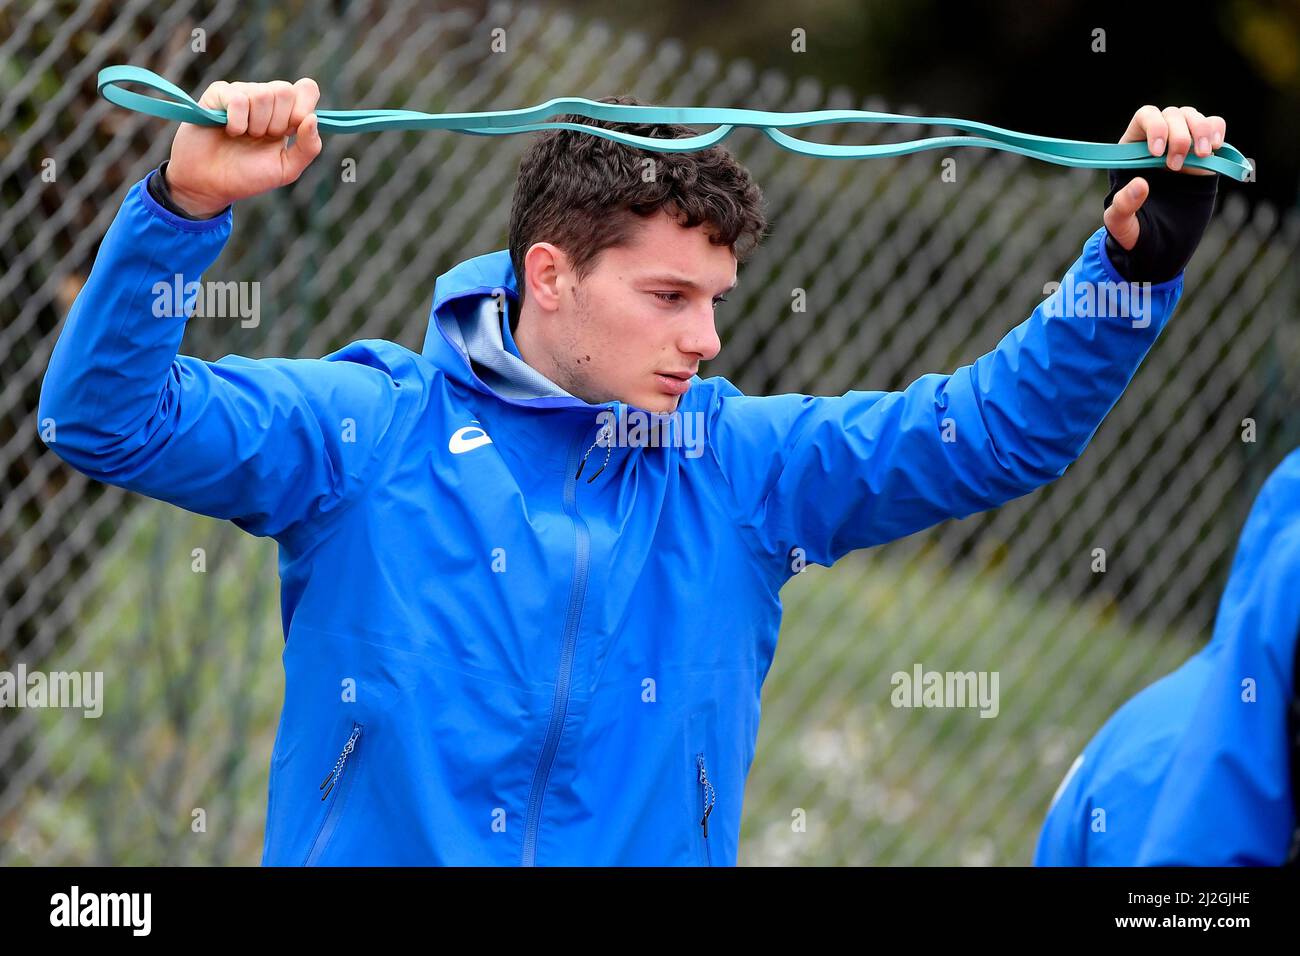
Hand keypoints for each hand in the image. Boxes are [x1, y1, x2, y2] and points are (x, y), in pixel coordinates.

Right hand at [165, 78, 322, 216]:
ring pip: (262, 95)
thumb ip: (308, 148)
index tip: (291, 131)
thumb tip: (313, 118)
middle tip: (260, 138)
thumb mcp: (286, 169)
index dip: (303, 107)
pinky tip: (229, 131)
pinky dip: (237, 122)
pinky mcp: (218, 93)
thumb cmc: (248, 176)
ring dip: (255, 125)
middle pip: (285, 90)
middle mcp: (266, 98)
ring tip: (243, 137)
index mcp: (286, 114)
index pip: (307, 89)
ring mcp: (242, 93)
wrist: (209, 184)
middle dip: (276, 123)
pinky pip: (238, 99)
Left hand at [1103, 105, 1225, 250]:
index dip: (1154, 127)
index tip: (1157, 153)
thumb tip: (1140, 184)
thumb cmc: (1135, 231)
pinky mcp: (1204, 152)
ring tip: (1202, 157)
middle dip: (1178, 136)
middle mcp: (1158, 140)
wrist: (1162, 243)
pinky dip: (1217, 130)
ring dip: (1201, 131)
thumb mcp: (1121, 225)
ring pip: (1193, 117)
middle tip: (1176, 168)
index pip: (1145, 117)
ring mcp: (1182, 144)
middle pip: (1172, 115)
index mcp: (1132, 150)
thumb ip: (1123, 207)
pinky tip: (1215, 148)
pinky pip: (1214, 125)